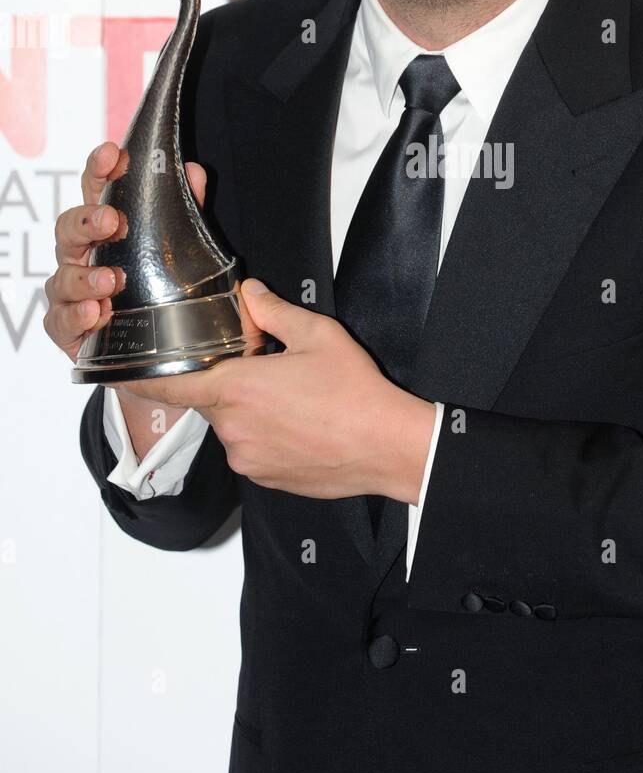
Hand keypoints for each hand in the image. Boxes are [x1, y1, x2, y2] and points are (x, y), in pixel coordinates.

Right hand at [43, 140, 206, 378]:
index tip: (112, 154)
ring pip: (62, 277)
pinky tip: (95, 314)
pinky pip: (60, 320)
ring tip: (111, 280)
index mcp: (106, 227)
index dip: (99, 169)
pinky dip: (76, 316)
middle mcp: (83, 255)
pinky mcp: (68, 328)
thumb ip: (188, 210)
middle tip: (111, 221)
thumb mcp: (184, 247)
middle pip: (68, 228)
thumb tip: (194, 172)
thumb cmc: (162, 288)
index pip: (95, 189)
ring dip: (85, 276)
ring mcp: (71, 292)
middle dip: (86, 221)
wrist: (159, 349)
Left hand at [124, 280, 436, 503]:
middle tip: (271, 372)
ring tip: (296, 402)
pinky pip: (252, 451)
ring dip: (252, 412)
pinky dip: (267, 436)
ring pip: (234, 426)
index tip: (125, 374)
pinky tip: (301, 425)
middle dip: (233, 385)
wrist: (386, 446)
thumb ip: (274, 311)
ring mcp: (247, 458)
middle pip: (212, 401)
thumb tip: (251, 294)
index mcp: (237, 389)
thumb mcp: (317, 335)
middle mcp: (234, 429)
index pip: (169, 386)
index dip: (142, 380)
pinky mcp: (265, 478)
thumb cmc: (355, 393)